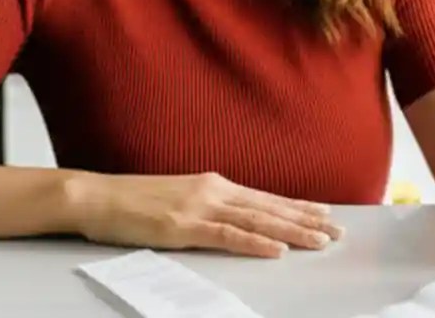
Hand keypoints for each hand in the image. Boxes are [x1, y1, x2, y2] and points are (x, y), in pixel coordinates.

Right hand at [64, 171, 343, 257]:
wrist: (96, 195)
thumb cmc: (133, 201)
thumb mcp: (178, 198)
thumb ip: (207, 206)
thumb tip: (233, 218)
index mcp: (213, 184)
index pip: (265, 198)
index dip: (297, 207)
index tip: (325, 214)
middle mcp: (213, 191)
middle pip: (269, 208)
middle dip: (306, 220)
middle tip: (338, 230)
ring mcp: (199, 207)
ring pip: (257, 221)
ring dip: (291, 232)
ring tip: (320, 240)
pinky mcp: (183, 226)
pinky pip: (227, 236)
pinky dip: (255, 243)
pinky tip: (276, 249)